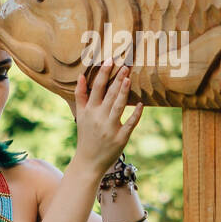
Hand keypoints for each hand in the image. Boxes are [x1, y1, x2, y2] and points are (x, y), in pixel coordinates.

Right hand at [73, 58, 142, 176]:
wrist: (88, 161)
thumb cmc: (86, 135)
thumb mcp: (80, 115)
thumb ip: (80, 95)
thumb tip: (80, 76)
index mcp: (89, 111)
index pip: (96, 88)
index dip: (103, 73)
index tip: (110, 60)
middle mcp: (99, 117)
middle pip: (109, 94)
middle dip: (117, 79)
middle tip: (126, 65)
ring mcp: (110, 128)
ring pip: (118, 106)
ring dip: (124, 92)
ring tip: (128, 78)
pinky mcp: (121, 138)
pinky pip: (130, 124)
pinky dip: (136, 114)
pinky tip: (140, 105)